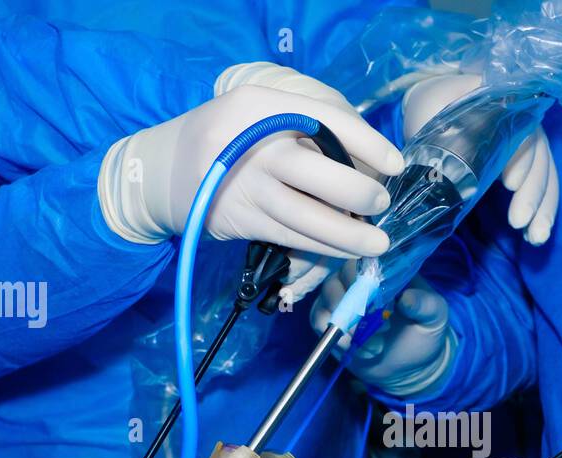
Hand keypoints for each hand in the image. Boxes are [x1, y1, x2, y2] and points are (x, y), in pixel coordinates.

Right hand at [98, 71, 403, 254]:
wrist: (166, 170)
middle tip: (381, 203)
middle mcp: (252, 142)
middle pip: (318, 171)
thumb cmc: (231, 139)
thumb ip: (304, 124)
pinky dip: (323, 247)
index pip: (325, 118)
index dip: (367, 143)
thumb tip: (367, 160)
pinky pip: (292, 236)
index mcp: (261, 104)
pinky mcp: (240, 220)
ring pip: (307, 216)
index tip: (396, 164)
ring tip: (377, 243)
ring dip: (348, 235)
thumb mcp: (258, 112)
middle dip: (359, 192)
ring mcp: (244, 185)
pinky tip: (346, 250)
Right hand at [311, 263, 454, 395]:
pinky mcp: (328, 316)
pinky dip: (333, 333)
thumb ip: (426, 305)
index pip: (372, 254)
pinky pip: (318, 317)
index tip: (382, 301)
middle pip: (345, 271)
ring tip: (368, 340)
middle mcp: (361, 274)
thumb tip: (408, 298)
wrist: (407, 366)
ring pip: (329, 293)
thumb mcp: (434, 318)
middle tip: (379, 325)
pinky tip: (352, 346)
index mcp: (388, 266)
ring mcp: (342, 294)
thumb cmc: (422, 333)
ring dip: (347, 319)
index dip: (372, 275)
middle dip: (358, 299)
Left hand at [403, 74, 558, 244]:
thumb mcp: (428, 110)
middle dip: (533, 193)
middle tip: (518, 222)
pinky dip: (541, 213)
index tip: (510, 185)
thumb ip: (434, 126)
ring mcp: (529, 147)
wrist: (435, 109)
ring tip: (536, 238)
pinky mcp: (526, 168)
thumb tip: (435, 163)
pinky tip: (534, 237)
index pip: (521, 130)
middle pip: (540, 157)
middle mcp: (524, 123)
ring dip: (544, 209)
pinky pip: (542, 189)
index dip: (521, 158)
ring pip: (546, 176)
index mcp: (503, 103)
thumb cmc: (430, 108)